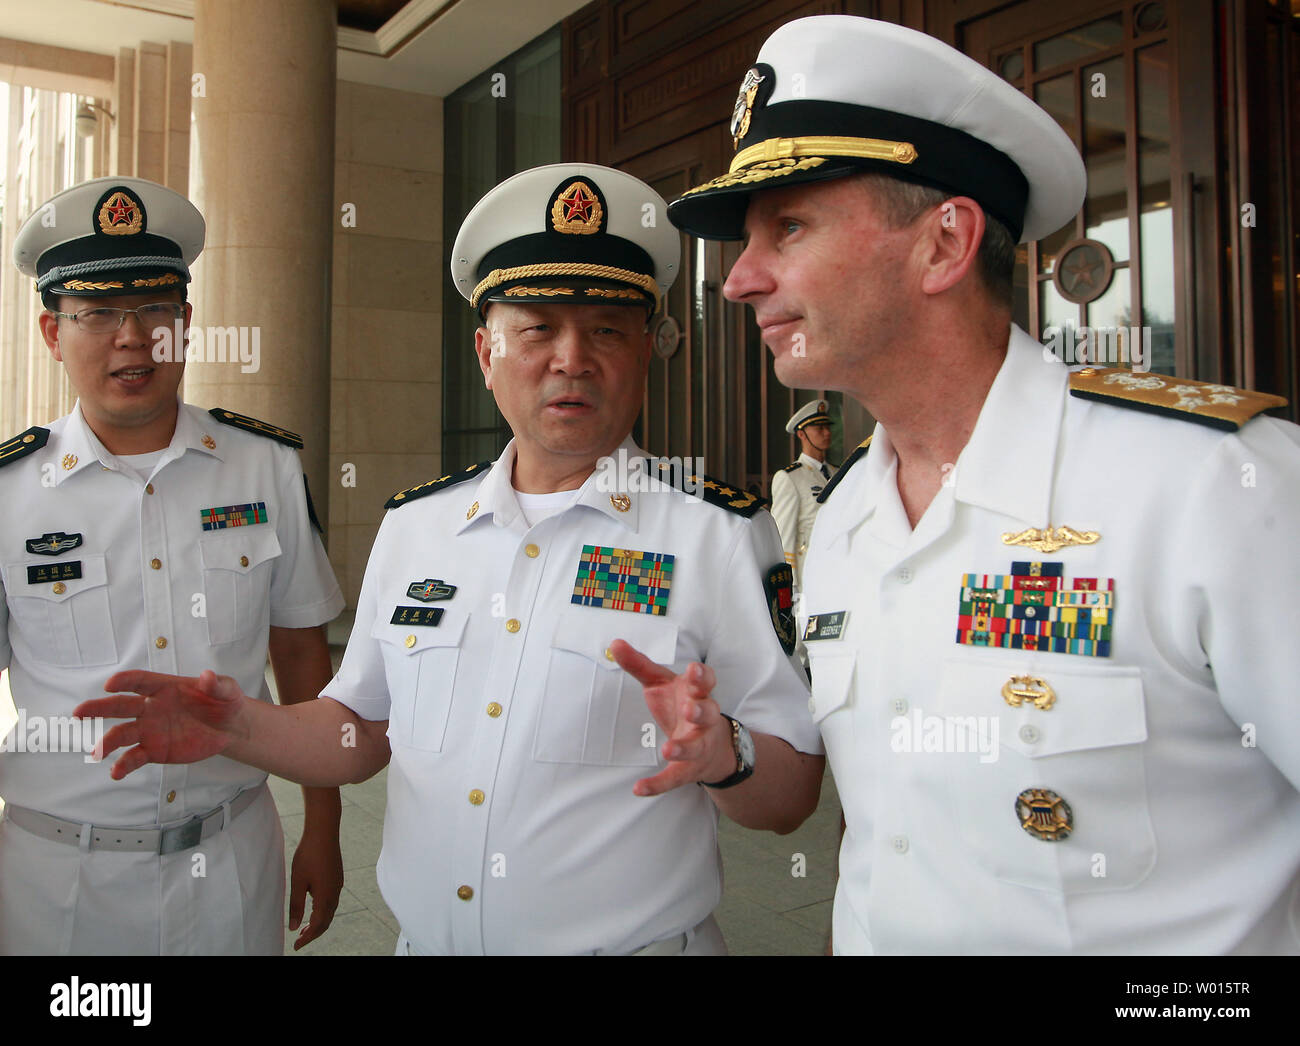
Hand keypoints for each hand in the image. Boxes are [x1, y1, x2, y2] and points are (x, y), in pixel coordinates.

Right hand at [74, 669, 248, 779]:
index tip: (110, 683)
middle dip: (99, 708)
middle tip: (79, 712)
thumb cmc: (225, 702)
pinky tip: (116, 772)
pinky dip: (123, 765)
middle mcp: (151, 708)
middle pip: (120, 706)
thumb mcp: (227, 690)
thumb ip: (217, 684)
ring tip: (96, 752)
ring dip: (107, 742)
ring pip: (122, 734)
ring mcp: (150, 730)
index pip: (140, 682)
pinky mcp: (154, 750)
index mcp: (164, 687)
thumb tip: (206, 676)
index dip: (125, 681)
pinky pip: (134, 757)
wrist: (231, 728)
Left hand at [288, 826, 342, 950]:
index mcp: (325, 897)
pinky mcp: (337, 877)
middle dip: (314, 932)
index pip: (318, 925)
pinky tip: (313, 906)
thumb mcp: (297, 882)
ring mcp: (338, 884)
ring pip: (330, 911)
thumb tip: (294, 928)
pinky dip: (322, 910)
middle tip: (299, 940)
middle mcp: (335, 893)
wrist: (324, 832)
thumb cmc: (308, 855)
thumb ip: (296, 906)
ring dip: (318, 921)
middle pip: (326, 921)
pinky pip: (332, 901)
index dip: (307, 938)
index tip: (296, 946)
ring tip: (304, 926)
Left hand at [607, 639, 736, 796]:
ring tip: (669, 749)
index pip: (706, 681)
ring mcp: (698, 745)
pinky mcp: (688, 769)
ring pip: (696, 747)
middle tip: (689, 707)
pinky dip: (658, 785)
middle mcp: (703, 719)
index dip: (702, 676)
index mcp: (697, 693)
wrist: (713, 747)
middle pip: (708, 712)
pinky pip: (674, 778)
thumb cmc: (682, 704)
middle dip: (700, 710)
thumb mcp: (662, 682)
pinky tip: (639, 789)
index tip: (694, 670)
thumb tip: (614, 644)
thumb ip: (640, 664)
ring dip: (684, 748)